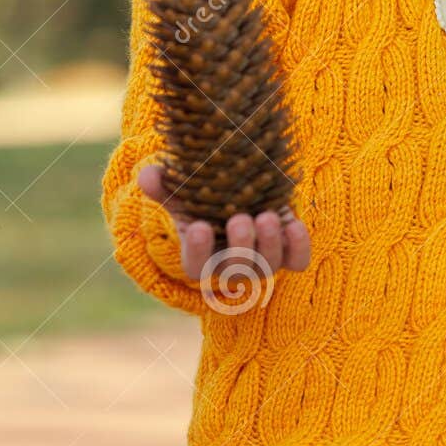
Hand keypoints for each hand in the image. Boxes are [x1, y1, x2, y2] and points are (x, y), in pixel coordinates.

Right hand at [136, 163, 311, 284]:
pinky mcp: (289, 253)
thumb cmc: (209, 200)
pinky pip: (297, 261)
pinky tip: (295, 225)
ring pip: (268, 265)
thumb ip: (165, 186)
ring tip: (268, 216)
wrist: (247, 197)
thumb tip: (147, 175)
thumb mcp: (185, 192)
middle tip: (240, 219)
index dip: (198, 251)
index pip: (195, 266)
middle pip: (235, 269)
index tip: (199, 227)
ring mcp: (263, 262)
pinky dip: (298, 246)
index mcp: (202, 257)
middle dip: (240, 246)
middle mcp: (233, 267)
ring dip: (268, 243)